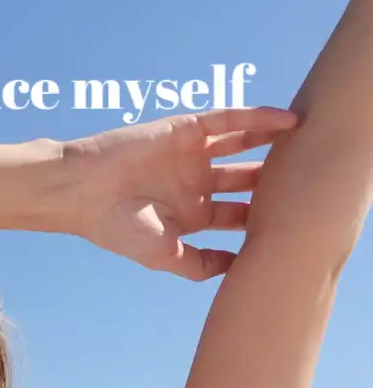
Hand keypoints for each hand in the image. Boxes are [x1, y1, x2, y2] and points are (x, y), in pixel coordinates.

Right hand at [63, 107, 299, 278]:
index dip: (262, 219)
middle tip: (306, 182)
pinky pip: (227, 119)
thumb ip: (201, 264)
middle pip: (245, 180)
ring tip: (306, 143)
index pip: (235, 216)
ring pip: (243, 145)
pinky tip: (285, 120)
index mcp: (189, 214)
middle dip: (273, 181)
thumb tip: (238, 270)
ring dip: (272, 144)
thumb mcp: (164, 256)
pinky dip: (257, 117)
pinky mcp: (185, 129)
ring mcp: (190, 154)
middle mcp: (193, 182)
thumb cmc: (117, 228)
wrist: (82, 193)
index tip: (290, 223)